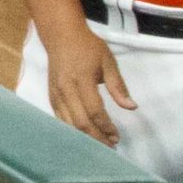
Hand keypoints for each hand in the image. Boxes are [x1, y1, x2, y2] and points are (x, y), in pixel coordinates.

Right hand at [42, 24, 136, 146]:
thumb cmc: (88, 47)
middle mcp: (66, 89)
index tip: (117, 136)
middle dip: (96, 137)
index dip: (106, 126)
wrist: (61, 36)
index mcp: (82, 80)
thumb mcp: (108, 62)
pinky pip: (59, 119)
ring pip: (68, 124)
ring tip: (99, 144)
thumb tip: (132, 107)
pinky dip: (71, 130)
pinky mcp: (50, 96)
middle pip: (80, 122)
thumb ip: (118, 86)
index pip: (94, 110)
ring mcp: (55, 94)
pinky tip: (84, 136)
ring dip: (84, 137)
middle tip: (110, 146)